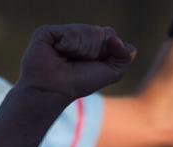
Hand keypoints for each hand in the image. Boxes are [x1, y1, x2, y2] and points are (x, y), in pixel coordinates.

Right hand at [15, 24, 137, 102]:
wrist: (56, 90)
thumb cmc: (82, 82)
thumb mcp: (113, 72)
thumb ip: (125, 56)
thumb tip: (115, 39)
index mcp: (94, 40)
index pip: (110, 34)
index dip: (107, 51)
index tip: (94, 64)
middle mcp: (78, 33)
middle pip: (100, 32)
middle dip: (95, 51)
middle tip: (79, 62)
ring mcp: (63, 31)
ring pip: (86, 31)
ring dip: (82, 50)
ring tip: (68, 59)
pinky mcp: (47, 31)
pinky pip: (70, 32)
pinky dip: (69, 45)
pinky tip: (58, 52)